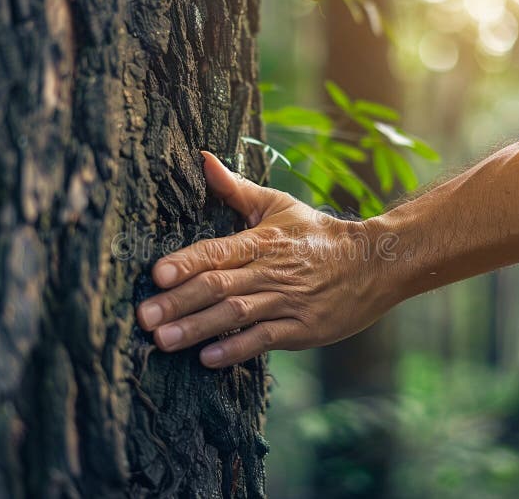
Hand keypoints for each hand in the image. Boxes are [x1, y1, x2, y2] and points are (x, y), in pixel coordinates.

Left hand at [136, 152, 395, 367]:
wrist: (375, 262)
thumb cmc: (318, 235)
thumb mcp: (279, 205)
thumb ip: (236, 188)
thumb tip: (202, 159)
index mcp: (263, 240)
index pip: (217, 251)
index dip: (186, 262)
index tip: (156, 275)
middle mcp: (272, 270)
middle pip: (220, 286)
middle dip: (179, 302)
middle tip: (144, 317)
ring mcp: (289, 301)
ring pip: (238, 314)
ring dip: (199, 328)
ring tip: (164, 340)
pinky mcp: (304, 329)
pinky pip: (266, 339)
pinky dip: (237, 348)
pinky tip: (209, 358)